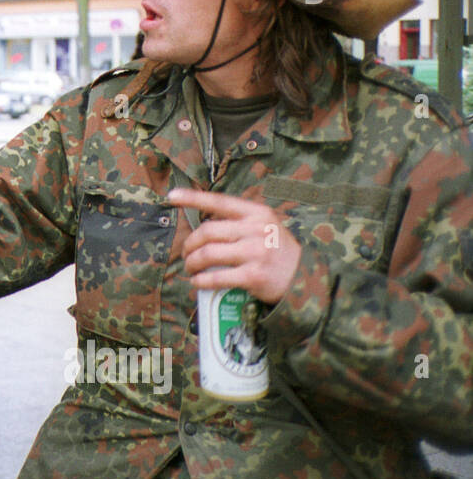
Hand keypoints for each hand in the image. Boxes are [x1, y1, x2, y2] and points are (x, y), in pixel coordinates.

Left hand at [168, 188, 300, 303]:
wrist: (306, 278)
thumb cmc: (278, 251)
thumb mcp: (265, 226)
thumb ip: (239, 222)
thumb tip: (203, 227)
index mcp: (256, 213)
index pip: (219, 202)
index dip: (193, 198)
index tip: (172, 195)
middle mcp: (255, 229)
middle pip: (207, 232)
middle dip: (189, 244)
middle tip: (186, 253)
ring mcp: (255, 252)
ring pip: (207, 254)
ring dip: (192, 263)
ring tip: (190, 268)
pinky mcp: (253, 276)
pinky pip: (216, 277)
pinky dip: (201, 280)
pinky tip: (197, 282)